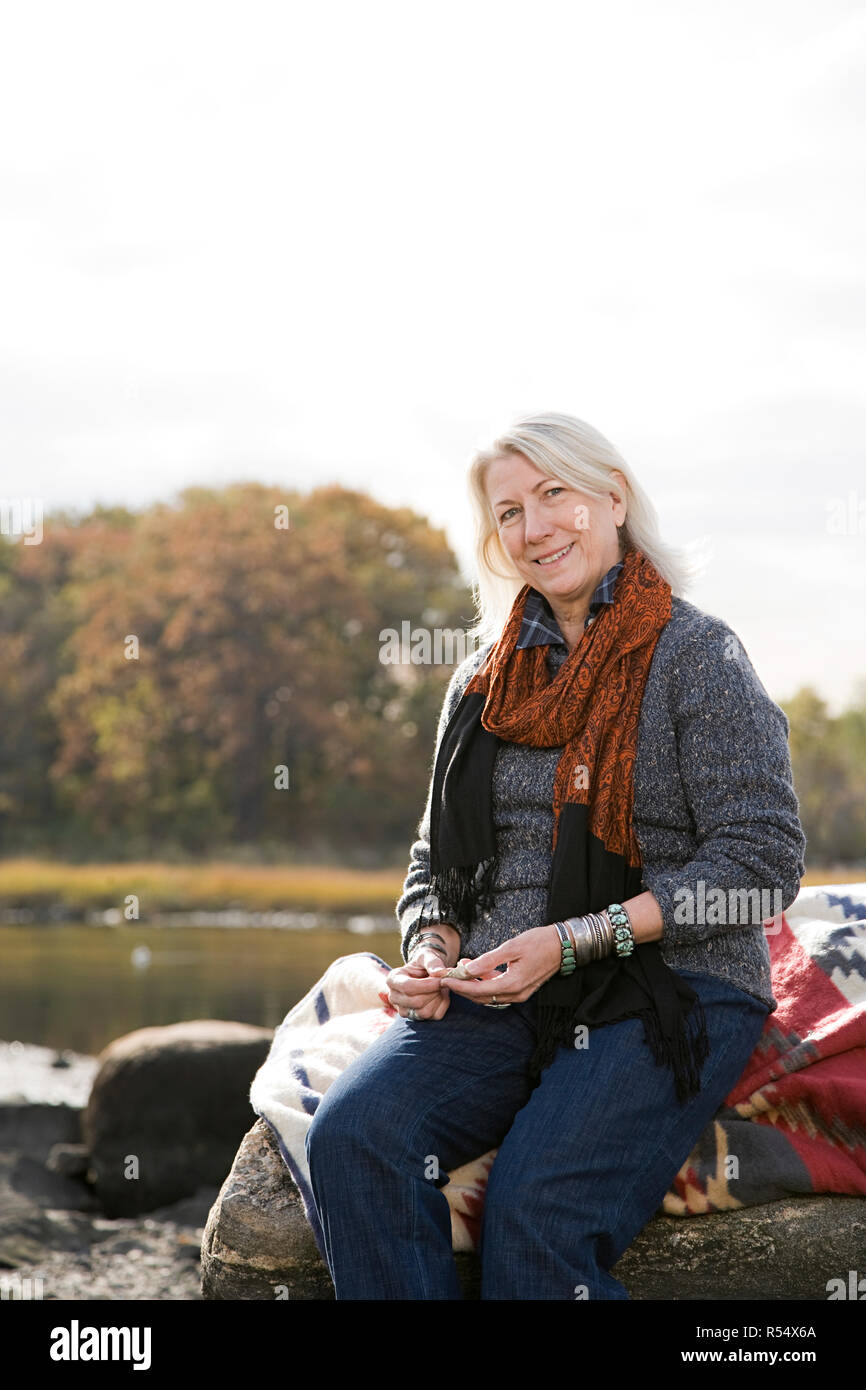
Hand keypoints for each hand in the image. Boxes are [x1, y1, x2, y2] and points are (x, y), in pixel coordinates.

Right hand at [387, 941, 454, 1020]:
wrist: (427, 972)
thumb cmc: (425, 962)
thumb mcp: (428, 956)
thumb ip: (433, 962)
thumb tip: (440, 972)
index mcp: (393, 979)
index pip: (407, 987)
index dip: (426, 985)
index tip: (441, 980)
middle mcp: (394, 997)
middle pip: (416, 1002)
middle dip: (434, 992)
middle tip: (443, 981)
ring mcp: (404, 1010)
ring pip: (424, 1012)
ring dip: (438, 999)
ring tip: (441, 987)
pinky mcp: (416, 1018)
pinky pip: (434, 1016)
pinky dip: (442, 1005)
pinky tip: (441, 994)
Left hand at [440, 924, 561, 1005]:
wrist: (564, 946)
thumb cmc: (540, 942)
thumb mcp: (512, 947)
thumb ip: (489, 960)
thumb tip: (468, 969)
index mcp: (513, 984)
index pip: (478, 990)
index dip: (459, 986)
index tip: (445, 979)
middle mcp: (516, 994)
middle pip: (482, 997)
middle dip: (463, 987)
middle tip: (448, 976)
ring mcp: (520, 993)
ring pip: (489, 995)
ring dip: (473, 985)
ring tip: (460, 968)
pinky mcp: (522, 989)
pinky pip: (498, 990)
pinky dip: (485, 982)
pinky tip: (477, 970)